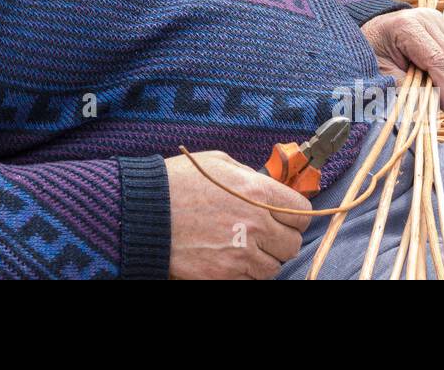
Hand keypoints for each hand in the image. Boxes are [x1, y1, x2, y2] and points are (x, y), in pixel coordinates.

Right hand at [164, 151, 312, 278]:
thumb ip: (249, 175)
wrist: (142, 211)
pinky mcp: (224, 275)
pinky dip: (245, 273)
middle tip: (263, 235)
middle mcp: (255, 224)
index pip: (301, 212)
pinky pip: (251, 281)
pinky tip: (229, 259)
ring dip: (264, 259)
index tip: (283, 217)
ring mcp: (241, 253)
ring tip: (244, 248)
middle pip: (292, 244)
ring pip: (274, 266)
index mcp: (257, 191)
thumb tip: (267, 186)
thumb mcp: (217, 163)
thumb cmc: (176, 182)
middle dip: (280, 239)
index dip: (293, 215)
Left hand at [361, 7, 443, 111]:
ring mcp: (435, 17)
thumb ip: (405, 87)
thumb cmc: (372, 50)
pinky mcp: (441, 21)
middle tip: (440, 103)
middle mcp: (425, 17)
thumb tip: (430, 103)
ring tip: (435, 87)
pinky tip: (435, 73)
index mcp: (407, 26)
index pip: (437, 59)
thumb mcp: (382, 71)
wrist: (372, 31)